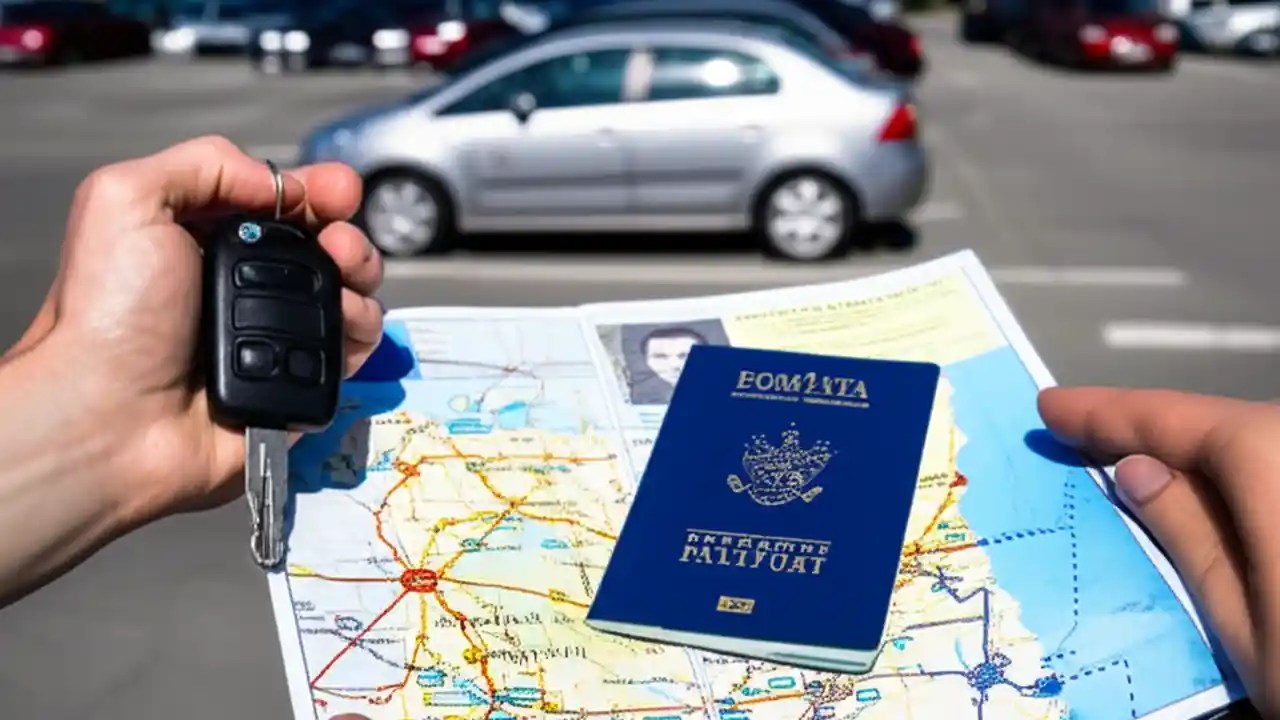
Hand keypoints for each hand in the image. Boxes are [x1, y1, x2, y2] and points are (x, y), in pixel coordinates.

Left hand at [0, 136, 381, 604]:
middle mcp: (246, 286)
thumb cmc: (109, 316)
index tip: (336, 193)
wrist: (112, 418)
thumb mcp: (127, 201)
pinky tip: (344, 323)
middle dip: (347, 232)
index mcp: (207, 239)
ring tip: (344, 279)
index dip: (316, 190)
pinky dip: (360, 329)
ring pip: (349, 292)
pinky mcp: (302, 382)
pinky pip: (353, 348)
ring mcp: (278, 335)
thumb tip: (281, 185)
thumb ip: (204, 165)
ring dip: (361, 275)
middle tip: (339, 243)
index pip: (280, 203)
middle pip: (326, 245)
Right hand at [1038, 386, 1279, 715]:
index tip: (1051, 405)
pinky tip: (1245, 521)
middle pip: (1232, 432)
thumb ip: (1190, 538)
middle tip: (1095, 450)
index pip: (1175, 418)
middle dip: (1163, 439)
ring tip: (1165, 490)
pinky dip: (1269, 495)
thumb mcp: (1250, 630)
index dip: (1106, 412)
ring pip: (1276, 456)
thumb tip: (1139, 470)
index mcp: (1279, 461)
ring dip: (1221, 472)